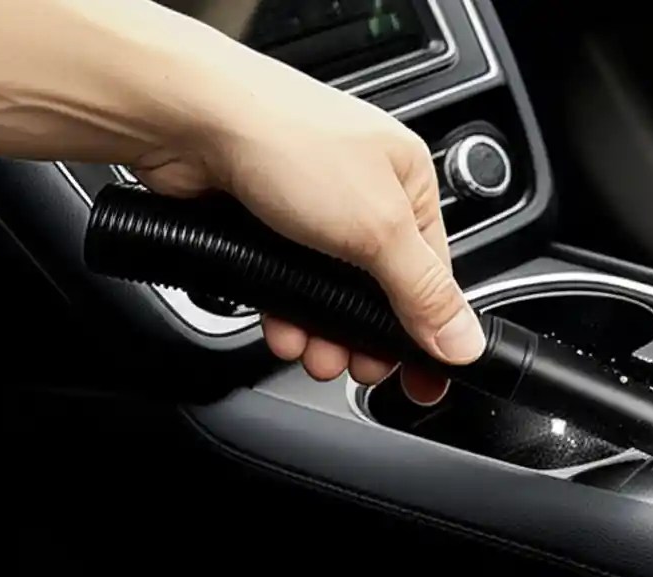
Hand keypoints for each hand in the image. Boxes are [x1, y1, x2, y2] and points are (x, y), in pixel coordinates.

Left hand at [130, 62, 483, 404]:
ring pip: (330, 293)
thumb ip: (423, 292)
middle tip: (359, 368)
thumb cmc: (287, 141)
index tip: (423, 379)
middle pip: (380, 290)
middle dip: (367, 336)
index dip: (429, 331)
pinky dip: (284, 313)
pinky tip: (281, 329)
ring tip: (315, 354)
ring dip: (322, 332)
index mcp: (408, 181)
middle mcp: (363, 192)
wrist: (188, 120)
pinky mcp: (263, 224)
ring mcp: (311, 207)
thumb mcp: (378, 229)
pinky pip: (285, 284)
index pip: (434, 273)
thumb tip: (464, 339)